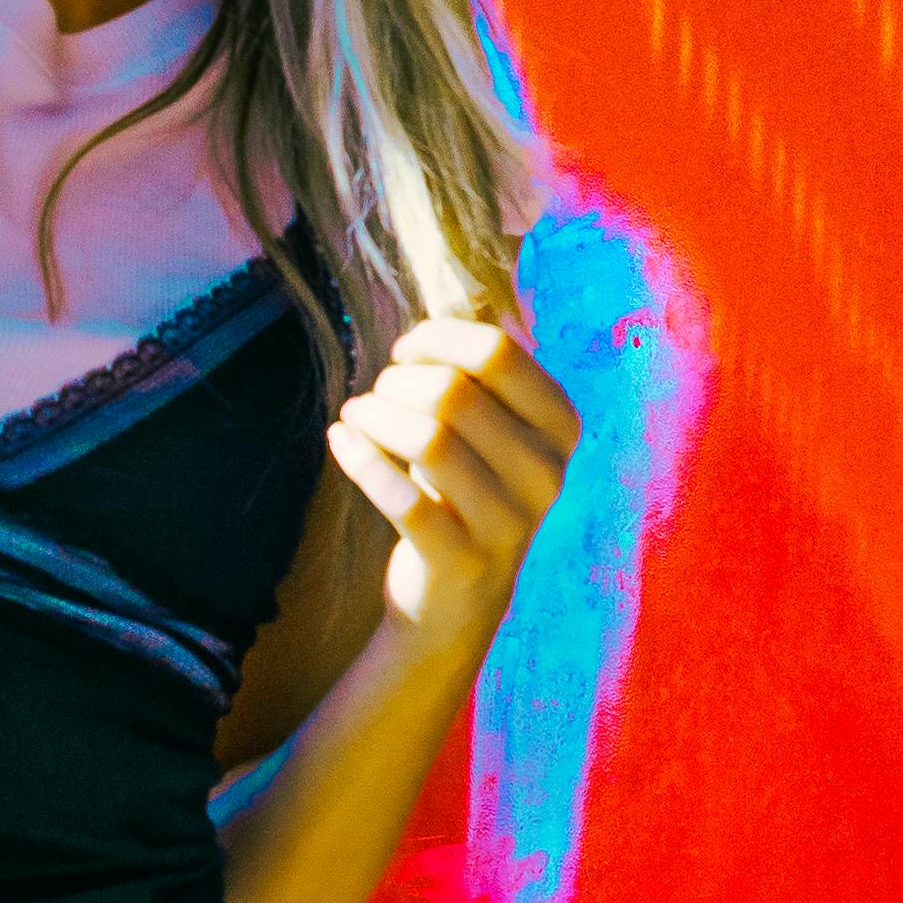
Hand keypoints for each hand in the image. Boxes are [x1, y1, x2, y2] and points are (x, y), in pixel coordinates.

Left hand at [327, 312, 580, 664]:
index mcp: (561, 427)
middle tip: (375, 395)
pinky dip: (358, 458)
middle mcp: (547, 474)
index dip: (436, 338)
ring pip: (427, 439)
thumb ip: (474, 370)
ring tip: (355, 416)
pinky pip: (400, 496)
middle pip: (453, 392)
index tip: (403, 353)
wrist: (457, 600)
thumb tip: (442, 303)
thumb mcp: (487, 427)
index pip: (497, 351)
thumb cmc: (464, 488)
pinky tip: (342, 442)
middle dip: (395, 382)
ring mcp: (509, 523)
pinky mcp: (461, 561)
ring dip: (373, 416)